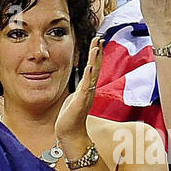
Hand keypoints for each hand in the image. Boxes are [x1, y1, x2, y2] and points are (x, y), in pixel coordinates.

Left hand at [55, 36, 103, 150]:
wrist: (70, 132)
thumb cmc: (71, 116)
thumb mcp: (75, 96)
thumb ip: (80, 87)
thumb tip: (82, 79)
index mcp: (87, 87)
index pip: (93, 67)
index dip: (96, 54)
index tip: (98, 41)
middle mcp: (90, 89)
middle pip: (96, 67)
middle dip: (98, 53)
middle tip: (100, 38)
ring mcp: (87, 95)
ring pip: (93, 74)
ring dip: (95, 60)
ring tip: (97, 47)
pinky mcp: (81, 101)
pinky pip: (86, 86)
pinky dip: (89, 76)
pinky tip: (90, 66)